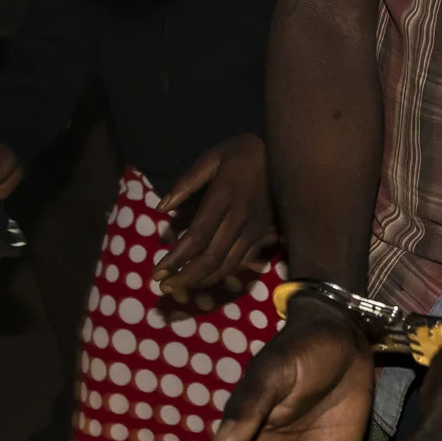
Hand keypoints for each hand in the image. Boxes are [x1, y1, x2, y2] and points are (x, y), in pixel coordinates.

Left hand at [153, 134, 273, 299]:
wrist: (284, 154)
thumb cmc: (242, 153)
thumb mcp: (211, 158)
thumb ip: (186, 183)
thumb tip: (162, 208)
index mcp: (223, 198)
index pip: (197, 236)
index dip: (176, 258)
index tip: (157, 272)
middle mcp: (240, 219)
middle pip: (211, 257)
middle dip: (186, 277)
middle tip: (164, 287)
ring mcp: (255, 229)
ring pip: (227, 265)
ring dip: (203, 280)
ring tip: (181, 287)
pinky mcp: (265, 234)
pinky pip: (243, 261)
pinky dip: (224, 274)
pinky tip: (207, 277)